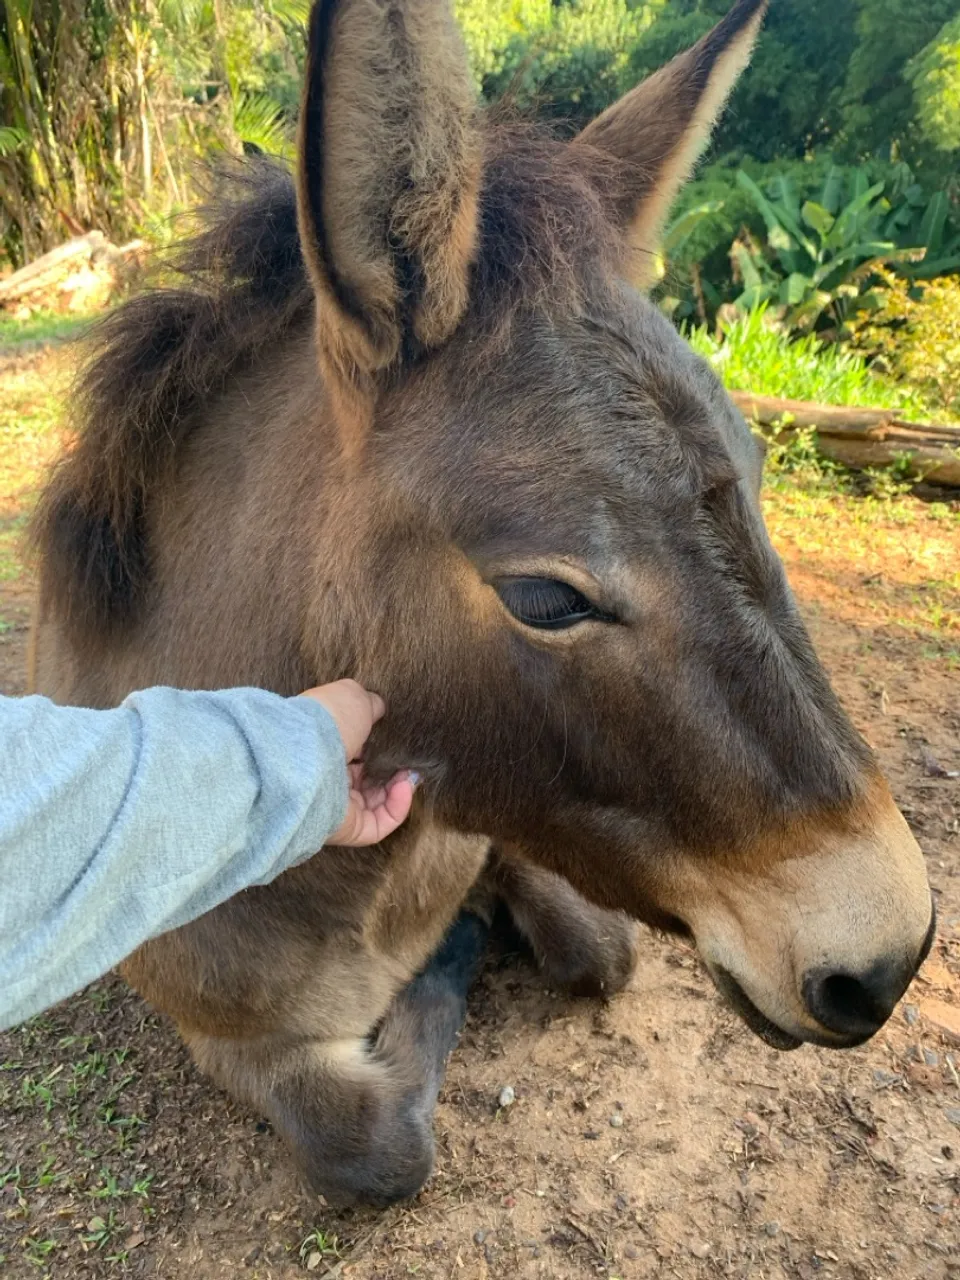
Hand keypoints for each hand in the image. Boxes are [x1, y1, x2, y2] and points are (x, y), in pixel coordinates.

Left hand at [299, 680, 416, 845]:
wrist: (309, 753)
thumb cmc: (328, 721)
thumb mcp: (353, 697)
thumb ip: (371, 703)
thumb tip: (379, 708)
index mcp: (323, 747)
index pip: (356, 753)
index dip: (381, 748)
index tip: (400, 742)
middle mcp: (327, 778)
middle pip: (368, 781)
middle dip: (394, 772)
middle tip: (410, 761)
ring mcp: (337, 806)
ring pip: (377, 804)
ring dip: (401, 789)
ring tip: (411, 773)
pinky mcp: (348, 828)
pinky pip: (380, 825)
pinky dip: (399, 807)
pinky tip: (406, 787)